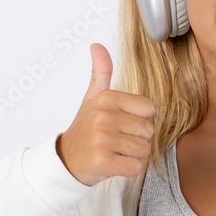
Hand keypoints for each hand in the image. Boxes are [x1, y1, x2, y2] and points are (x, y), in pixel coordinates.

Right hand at [57, 43, 155, 184]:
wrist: (66, 160)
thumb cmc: (86, 129)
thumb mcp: (93, 98)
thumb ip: (101, 72)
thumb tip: (97, 45)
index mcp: (106, 99)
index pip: (150, 109)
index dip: (140, 120)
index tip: (121, 124)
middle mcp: (103, 116)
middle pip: (148, 131)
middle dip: (137, 139)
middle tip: (116, 141)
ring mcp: (102, 139)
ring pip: (143, 150)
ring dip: (133, 155)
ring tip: (114, 151)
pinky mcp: (103, 161)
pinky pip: (136, 167)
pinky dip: (128, 169)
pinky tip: (113, 163)